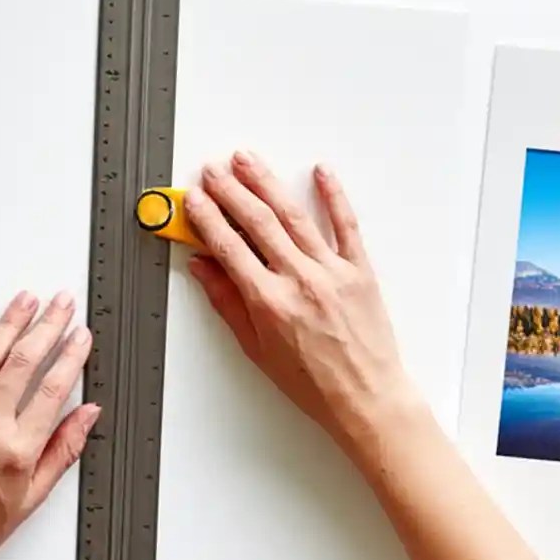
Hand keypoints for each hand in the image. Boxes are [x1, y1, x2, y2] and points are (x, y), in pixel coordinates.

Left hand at [0, 292, 98, 559]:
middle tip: (61, 304)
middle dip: (46, 326)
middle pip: (22, 363)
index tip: (81, 336)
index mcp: (17, 451)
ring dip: (10, 323)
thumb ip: (63, 450)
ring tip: (26, 301)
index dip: (70, 356)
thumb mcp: (33, 498)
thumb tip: (87, 415)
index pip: (52, 389)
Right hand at [185, 152, 423, 461]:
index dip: (207, 219)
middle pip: (258, 222)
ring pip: (294, 215)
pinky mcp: (360, 270)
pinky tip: (321, 172)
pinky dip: (334, 195)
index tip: (193, 200)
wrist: (366, 398)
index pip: (229, 247)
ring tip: (247, 161)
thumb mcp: (257, 350)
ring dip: (267, 183)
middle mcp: (301, 280)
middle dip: (230, 191)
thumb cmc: (313, 384)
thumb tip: (204, 268)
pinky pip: (346, 224)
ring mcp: (332, 271)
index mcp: (270, 303)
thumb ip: (228, 304)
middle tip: (212, 171)